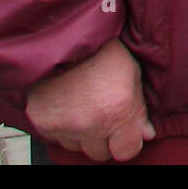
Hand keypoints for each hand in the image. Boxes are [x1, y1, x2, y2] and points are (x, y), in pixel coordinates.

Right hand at [26, 38, 155, 161]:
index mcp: (117, 112)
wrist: (62, 35)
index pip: (127, 151)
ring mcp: (63, 126)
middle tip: (105, 114)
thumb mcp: (132, 72)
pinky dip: (64, 127)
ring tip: (85, 105)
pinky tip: (69, 104)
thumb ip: (139, 108)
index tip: (127, 131)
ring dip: (83, 134)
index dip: (128, 141)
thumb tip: (145, 133)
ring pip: (77, 147)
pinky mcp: (42, 123)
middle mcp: (90, 125)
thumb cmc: (100, 48)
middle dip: (105, 138)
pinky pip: (57, 137)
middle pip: (100, 153)